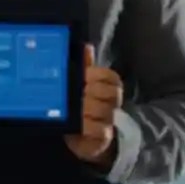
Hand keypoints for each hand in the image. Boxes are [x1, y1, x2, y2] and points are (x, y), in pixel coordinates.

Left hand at [65, 45, 122, 167]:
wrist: (79, 137)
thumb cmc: (79, 106)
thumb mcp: (78, 85)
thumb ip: (83, 67)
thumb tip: (86, 47)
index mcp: (107, 87)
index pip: (112, 77)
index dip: (99, 76)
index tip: (84, 78)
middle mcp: (111, 102)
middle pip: (110, 92)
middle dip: (90, 92)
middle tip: (75, 94)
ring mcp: (109, 120)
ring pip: (104, 110)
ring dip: (87, 109)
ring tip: (72, 110)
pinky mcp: (104, 137)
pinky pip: (102, 130)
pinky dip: (90, 127)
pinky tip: (79, 125)